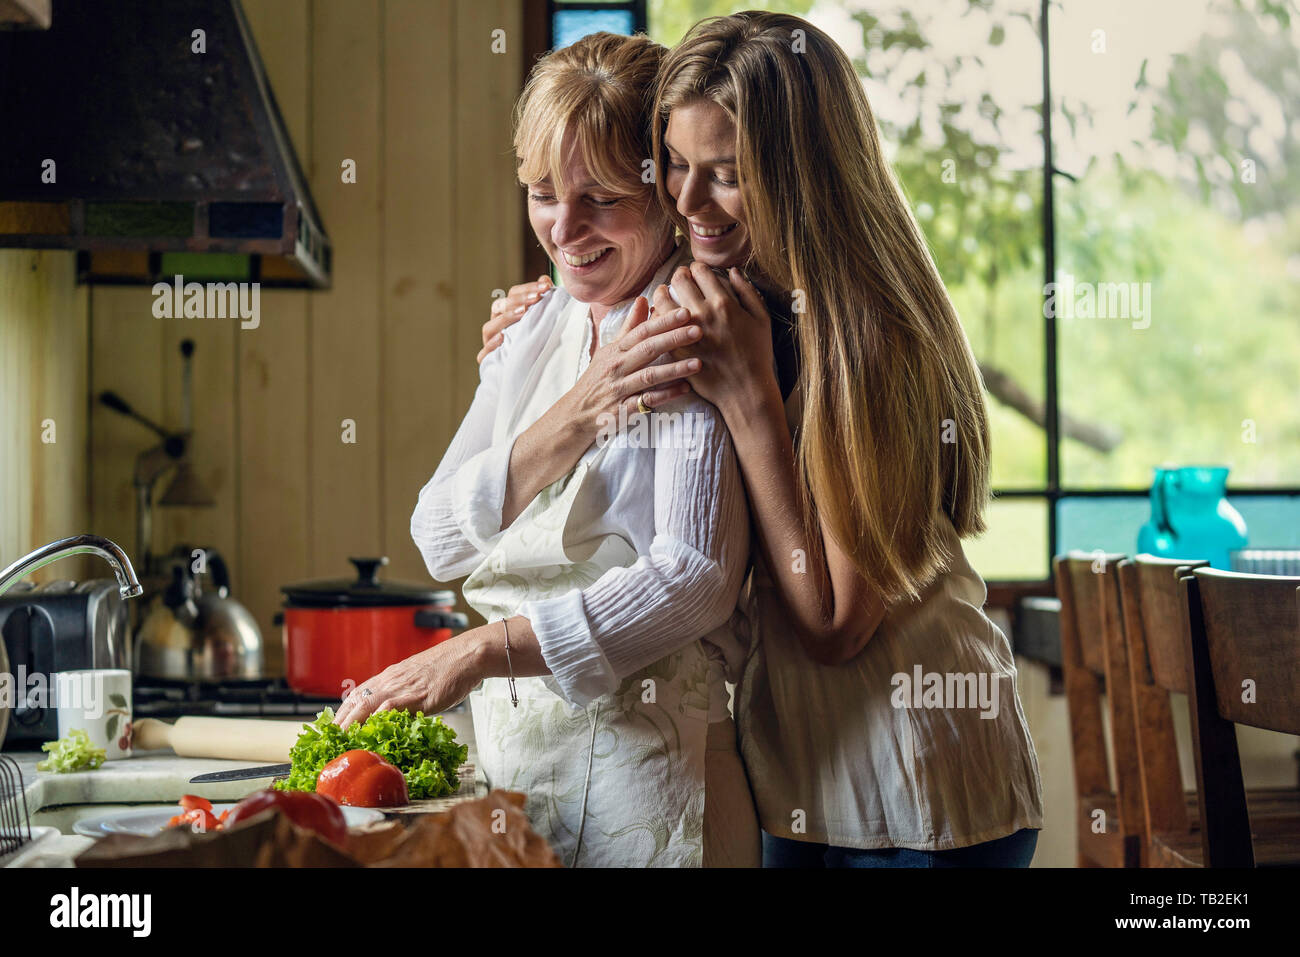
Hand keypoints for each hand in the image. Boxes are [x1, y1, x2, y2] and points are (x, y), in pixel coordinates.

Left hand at [333, 630, 486, 729]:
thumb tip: (399, 712)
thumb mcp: (419, 679)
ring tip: (340, 739)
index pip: (357, 694)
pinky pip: (392, 706)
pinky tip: (370, 730)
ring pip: (368, 703)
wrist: (467, 655)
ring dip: (351, 722)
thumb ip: (406, 694)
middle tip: (328, 739)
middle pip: (356, 700)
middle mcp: (391, 680)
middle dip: (340, 721)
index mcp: (391, 676)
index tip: (332, 727)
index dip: (343, 712)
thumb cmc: (448, 668)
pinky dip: (378, 718)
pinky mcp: (418, 696)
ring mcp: (403, 687)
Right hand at [479, 275, 552, 363]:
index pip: (513, 294)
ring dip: (506, 318)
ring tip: (524, 312)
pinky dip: (492, 345)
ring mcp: (490, 340)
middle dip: (519, 300)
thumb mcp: (541, 318)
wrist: (528, 370)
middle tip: (537, 298)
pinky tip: (503, 338)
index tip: (546, 286)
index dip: (528, 288)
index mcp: (507, 311)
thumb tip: (545, 280)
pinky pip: (484, 352)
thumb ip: (541, 298)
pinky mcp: (488, 359)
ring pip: (490, 326)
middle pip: (501, 306)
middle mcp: (496, 323)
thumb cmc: (537, 339)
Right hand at [557, 294, 703, 431]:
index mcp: (616, 350)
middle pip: (648, 349)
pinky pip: (647, 401)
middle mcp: (617, 366)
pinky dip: (666, 395)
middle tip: (698, 331)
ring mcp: (620, 388)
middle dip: (673, 339)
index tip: (686, 312)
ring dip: (674, 369)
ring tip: (698, 363)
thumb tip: (643, 300)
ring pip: (649, 376)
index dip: (664, 321)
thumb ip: (629, 327)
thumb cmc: (598, 379)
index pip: (642, 331)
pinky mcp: (623, 409)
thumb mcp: (609, 351)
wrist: (577, 413)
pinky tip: (685, 389)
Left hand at [652, 261, 777, 413]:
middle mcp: (703, 314)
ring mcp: (686, 331)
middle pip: (679, 280)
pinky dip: (658, 315)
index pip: (700, 270)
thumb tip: (733, 271)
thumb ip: (748, 292)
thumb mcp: (762, 319)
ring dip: (663, 292)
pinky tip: (663, 316)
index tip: (697, 273)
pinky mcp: (676, 347)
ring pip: (663, 299)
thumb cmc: (757, 354)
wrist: (744, 389)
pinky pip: (658, 324)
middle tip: (681, 280)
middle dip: (679, 276)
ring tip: (667, 294)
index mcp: (724, 303)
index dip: (696, 268)